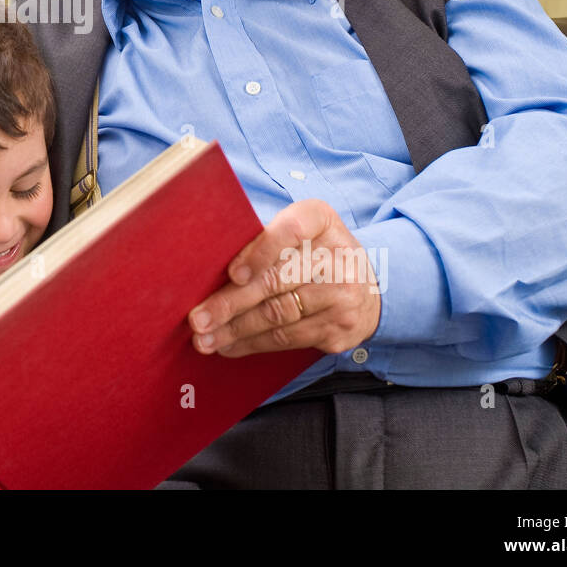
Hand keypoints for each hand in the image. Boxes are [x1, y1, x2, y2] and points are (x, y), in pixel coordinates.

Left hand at [188, 199, 381, 357]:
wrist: (368, 290)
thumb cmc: (314, 254)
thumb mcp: (298, 234)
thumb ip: (265, 241)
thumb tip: (210, 268)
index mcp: (321, 221)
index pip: (290, 231)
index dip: (259, 252)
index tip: (231, 274)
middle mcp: (339, 257)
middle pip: (278, 281)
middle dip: (231, 303)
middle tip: (198, 318)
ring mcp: (343, 295)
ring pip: (279, 315)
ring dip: (236, 330)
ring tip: (205, 338)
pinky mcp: (339, 328)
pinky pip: (288, 339)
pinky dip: (253, 343)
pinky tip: (230, 345)